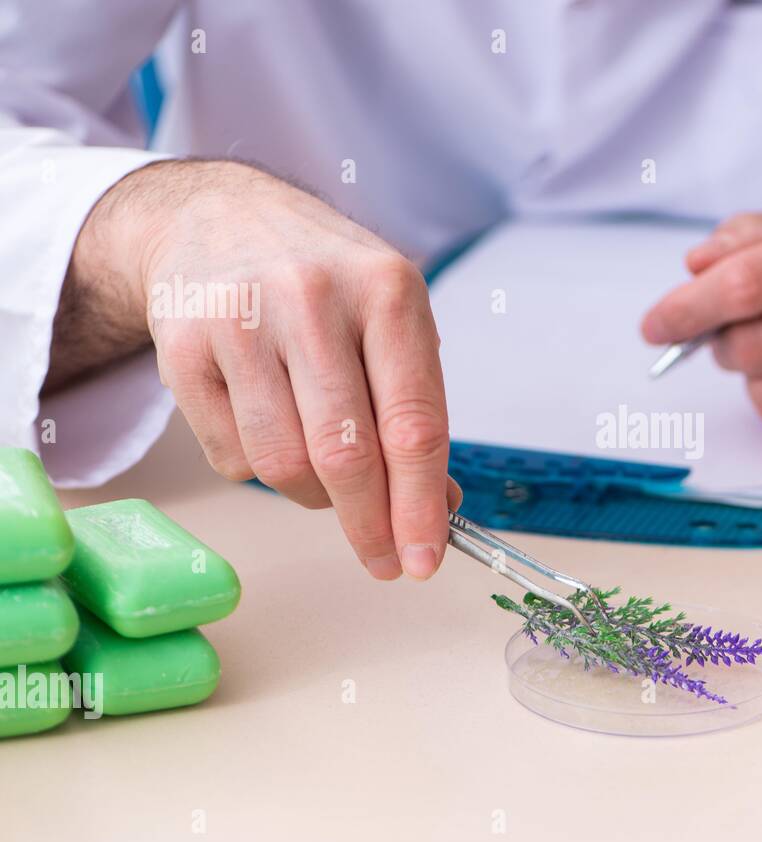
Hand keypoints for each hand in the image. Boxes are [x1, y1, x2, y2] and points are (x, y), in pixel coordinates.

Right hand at [58, 159, 459, 580]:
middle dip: (371, 525)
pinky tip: (276, 435)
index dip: (421, 506)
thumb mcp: (392, 318)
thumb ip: (416, 407)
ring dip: (315, 500)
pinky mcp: (182, 348)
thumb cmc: (323, 280)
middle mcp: (312, 299)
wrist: (216, 217)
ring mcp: (240, 321)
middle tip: (386, 561)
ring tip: (330, 486)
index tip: (426, 558)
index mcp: (386, 290)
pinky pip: (232, 456)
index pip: (412, 424)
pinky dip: (263, 472)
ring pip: (283, 465)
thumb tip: (437, 506)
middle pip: (346, 455)